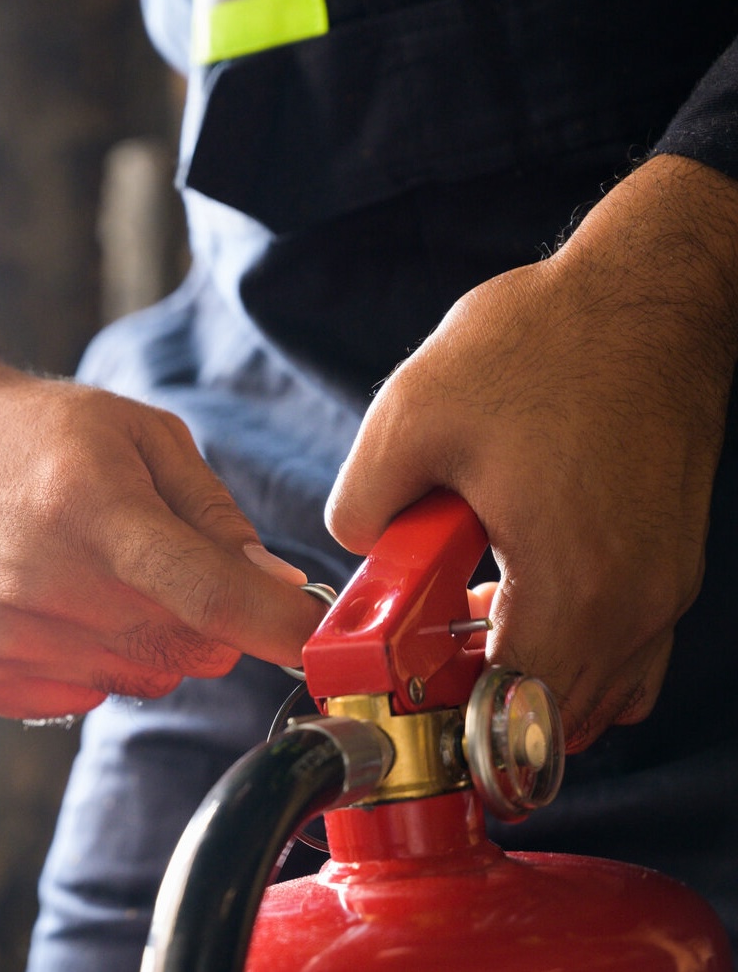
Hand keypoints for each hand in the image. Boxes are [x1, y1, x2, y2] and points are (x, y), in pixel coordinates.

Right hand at [0, 274, 324, 718]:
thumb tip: (277, 585)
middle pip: (188, 649)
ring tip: (98, 571)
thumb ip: (214, 512)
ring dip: (150, 638)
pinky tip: (56, 600)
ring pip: (143, 679)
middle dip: (210, 617)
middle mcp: (41, 585)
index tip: (319, 639)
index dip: (277, 624)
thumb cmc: (37, 432)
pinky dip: (94, 659)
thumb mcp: (139, 435)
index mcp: (92, 508)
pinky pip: (86, 694)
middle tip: (172, 563)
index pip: (210, 594)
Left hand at [326, 155, 737, 749]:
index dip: (457, 734)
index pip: (518, 719)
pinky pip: (623, 644)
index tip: (417, 713)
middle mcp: (636, 602)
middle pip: (559, 718)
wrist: (645, 295)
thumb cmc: (544, 345)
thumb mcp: (412, 415)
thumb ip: (364, 503)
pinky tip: (522, 589)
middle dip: (487, 704)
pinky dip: (569, 646)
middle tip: (431, 655)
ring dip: (529, 678)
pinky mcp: (671, 558)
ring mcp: (665, 585)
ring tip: (469, 620)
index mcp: (572, 582)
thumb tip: (358, 549)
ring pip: (598, 689)